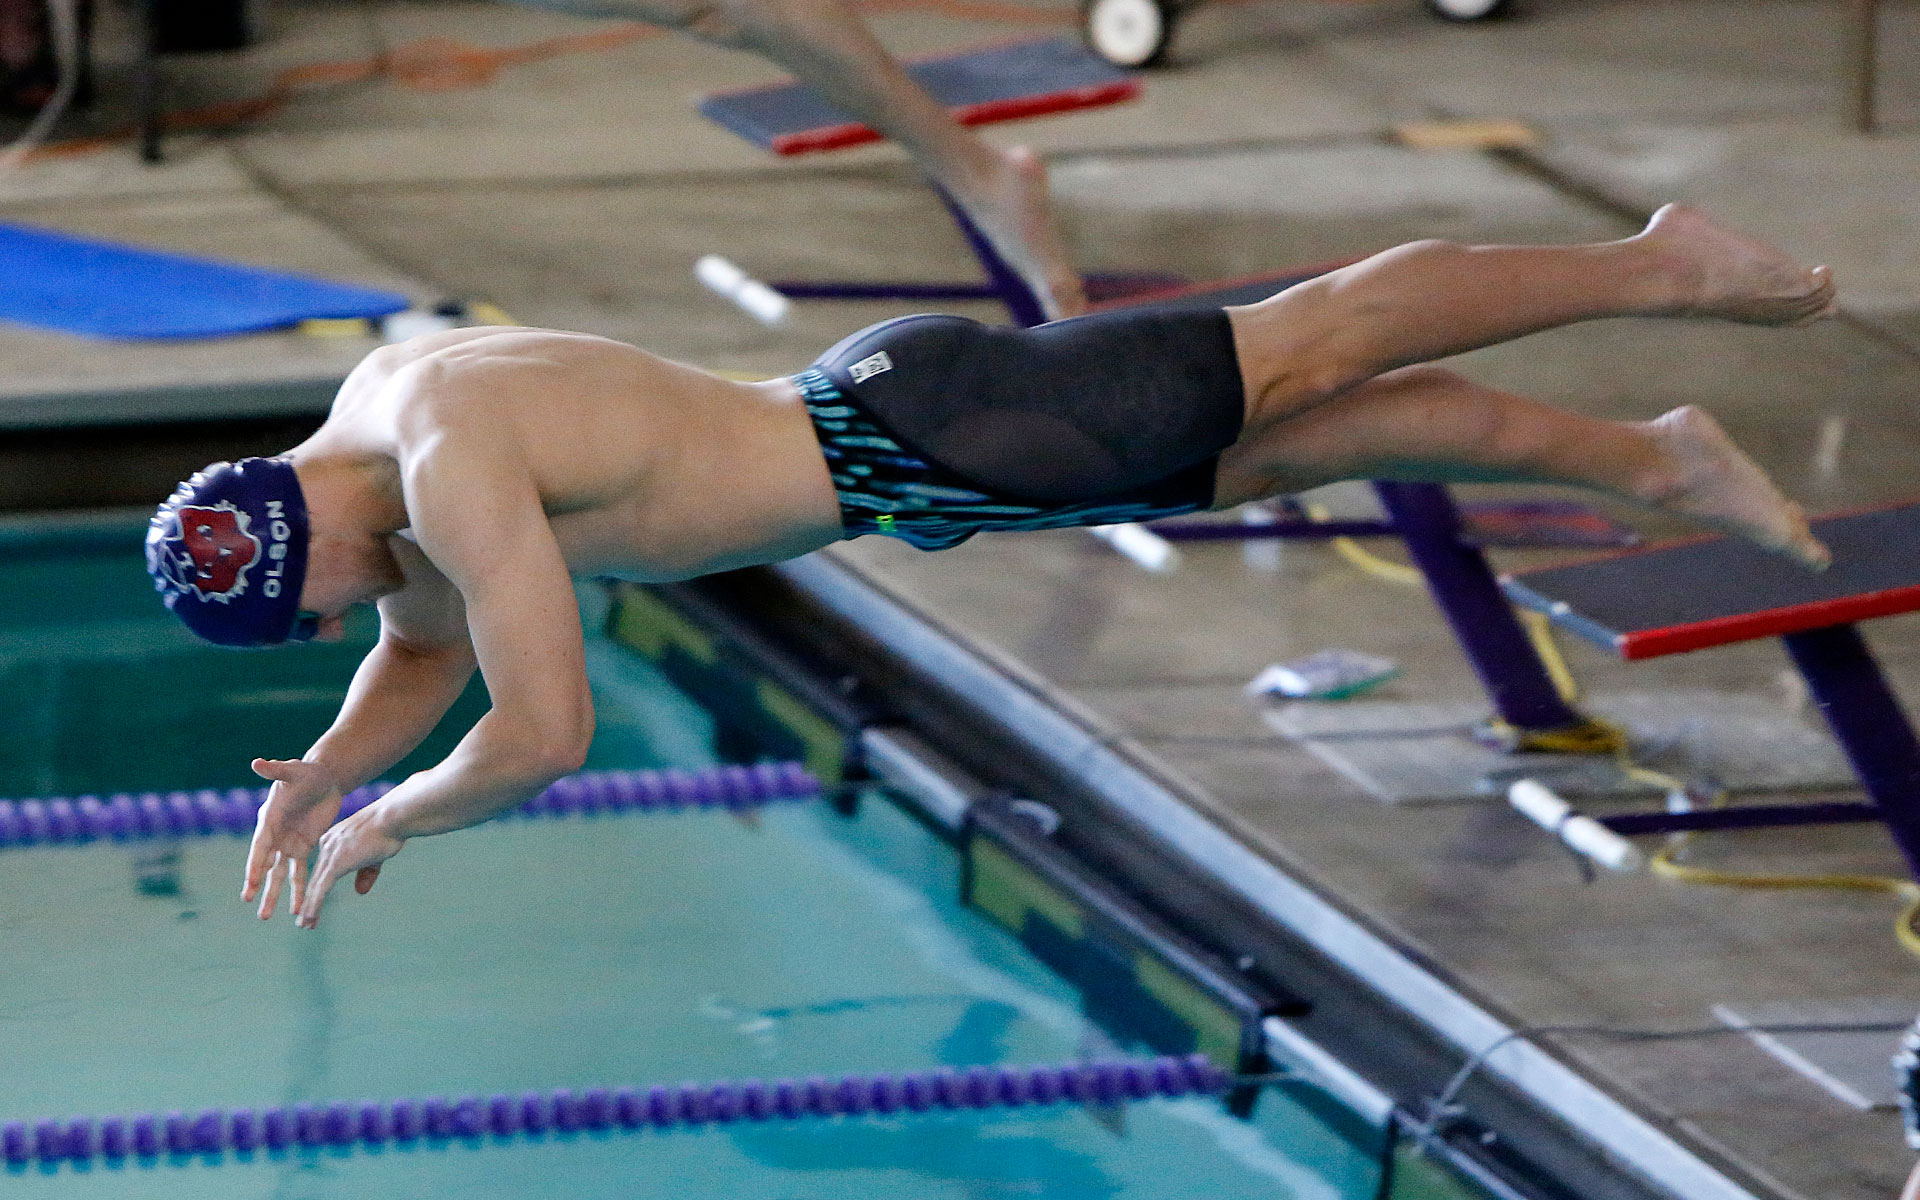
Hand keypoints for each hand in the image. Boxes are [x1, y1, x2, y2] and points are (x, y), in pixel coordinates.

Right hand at [244, 758, 344, 920]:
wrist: (324, 778)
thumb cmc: (305, 773)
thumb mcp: (292, 771)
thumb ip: (276, 770)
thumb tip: (257, 763)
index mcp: (268, 820)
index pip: (259, 848)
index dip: (255, 867)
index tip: (250, 886)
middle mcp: (275, 836)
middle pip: (265, 866)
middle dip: (259, 887)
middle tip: (252, 907)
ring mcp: (288, 843)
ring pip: (280, 874)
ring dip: (275, 894)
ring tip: (267, 916)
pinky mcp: (305, 846)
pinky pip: (300, 871)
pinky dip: (298, 888)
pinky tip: (297, 906)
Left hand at [294, 803, 404, 928]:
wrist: (392, 818)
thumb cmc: (390, 830)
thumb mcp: (375, 855)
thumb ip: (366, 873)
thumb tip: (359, 891)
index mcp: (334, 840)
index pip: (323, 868)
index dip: (319, 887)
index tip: (317, 901)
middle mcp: (327, 846)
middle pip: (315, 879)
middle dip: (310, 901)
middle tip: (305, 919)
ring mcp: (330, 854)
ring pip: (314, 887)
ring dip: (309, 908)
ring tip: (305, 925)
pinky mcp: (335, 864)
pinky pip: (320, 889)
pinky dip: (314, 905)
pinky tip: (309, 918)